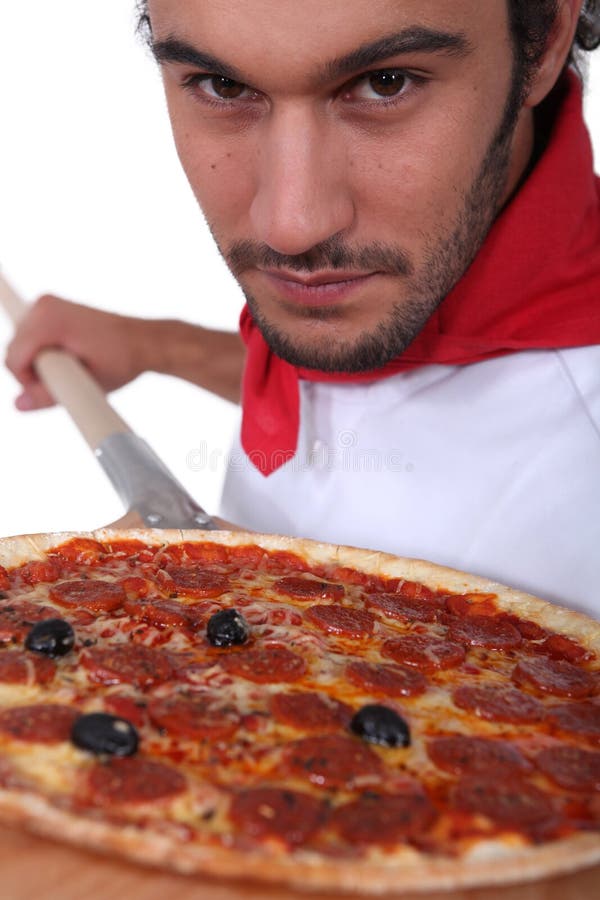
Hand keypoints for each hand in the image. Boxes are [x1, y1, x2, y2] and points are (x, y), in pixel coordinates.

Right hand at [5, 295, 153, 410]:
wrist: (145, 341)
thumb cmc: (122, 360)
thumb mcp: (87, 384)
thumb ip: (49, 395)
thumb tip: (19, 404)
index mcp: (49, 319)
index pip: (13, 360)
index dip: (28, 381)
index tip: (56, 385)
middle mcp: (43, 306)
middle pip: (16, 353)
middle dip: (36, 373)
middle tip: (72, 378)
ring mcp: (46, 305)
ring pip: (22, 347)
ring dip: (42, 364)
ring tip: (75, 367)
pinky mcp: (51, 310)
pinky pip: (32, 340)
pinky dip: (46, 354)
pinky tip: (71, 358)